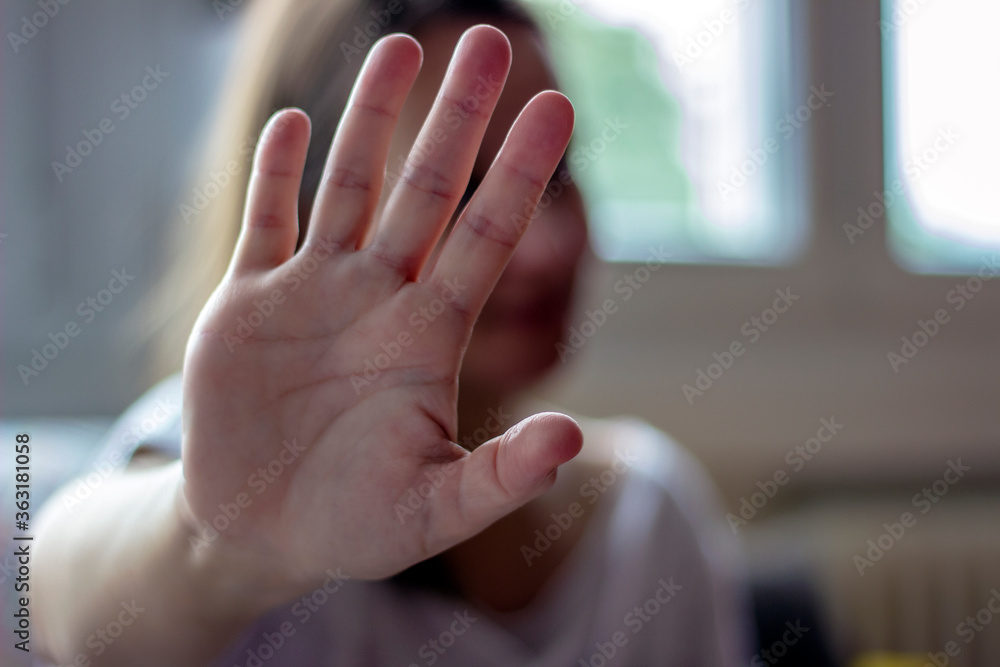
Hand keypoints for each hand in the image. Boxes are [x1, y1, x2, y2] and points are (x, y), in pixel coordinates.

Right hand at [178, 26, 581, 591]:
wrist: (262, 531)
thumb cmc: (358, 524)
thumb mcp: (434, 511)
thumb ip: (500, 478)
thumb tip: (570, 439)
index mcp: (429, 337)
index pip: (486, 238)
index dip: (521, 174)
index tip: (557, 105)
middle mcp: (380, 297)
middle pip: (427, 190)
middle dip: (456, 118)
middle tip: (488, 40)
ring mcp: (313, 292)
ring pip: (349, 186)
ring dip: (371, 119)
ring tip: (399, 47)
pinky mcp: (247, 302)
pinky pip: (266, 221)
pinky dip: (276, 172)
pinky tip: (294, 123)